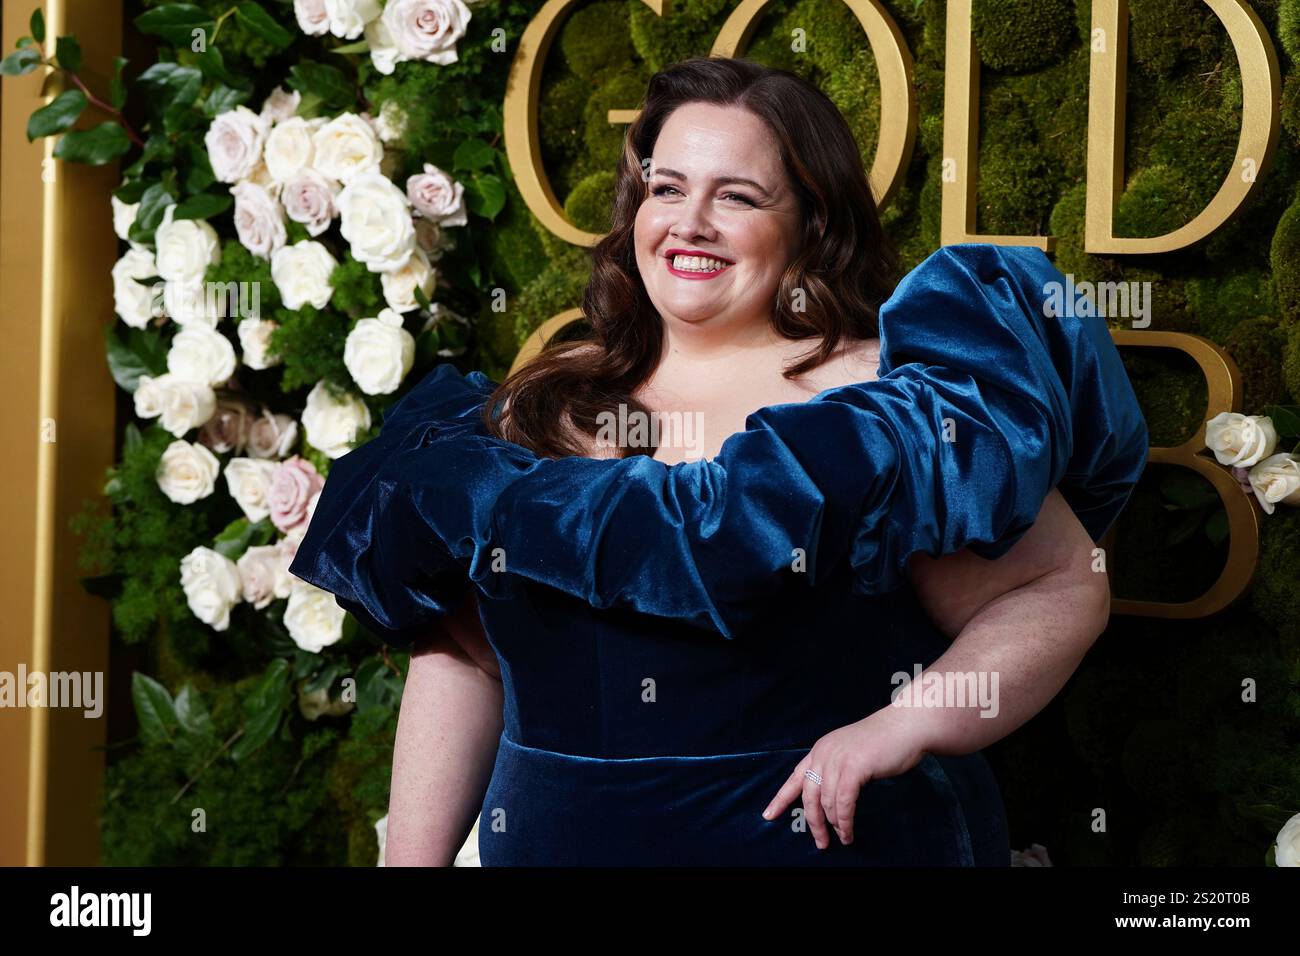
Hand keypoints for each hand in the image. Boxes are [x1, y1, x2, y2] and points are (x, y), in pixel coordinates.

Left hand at [761, 705, 930, 848]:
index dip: (781, 798)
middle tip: (820, 842)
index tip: (768, 815)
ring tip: (842, 838)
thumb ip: (837, 770)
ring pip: (826, 801)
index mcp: (820, 749)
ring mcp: (838, 759)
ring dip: (833, 824)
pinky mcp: (854, 768)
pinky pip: (843, 802)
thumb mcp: (850, 752)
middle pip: (808, 795)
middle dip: (813, 822)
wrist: (905, 726)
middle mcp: (824, 753)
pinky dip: (844, 820)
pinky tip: (847, 831)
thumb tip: (830, 802)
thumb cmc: (883, 742)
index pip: (795, 777)